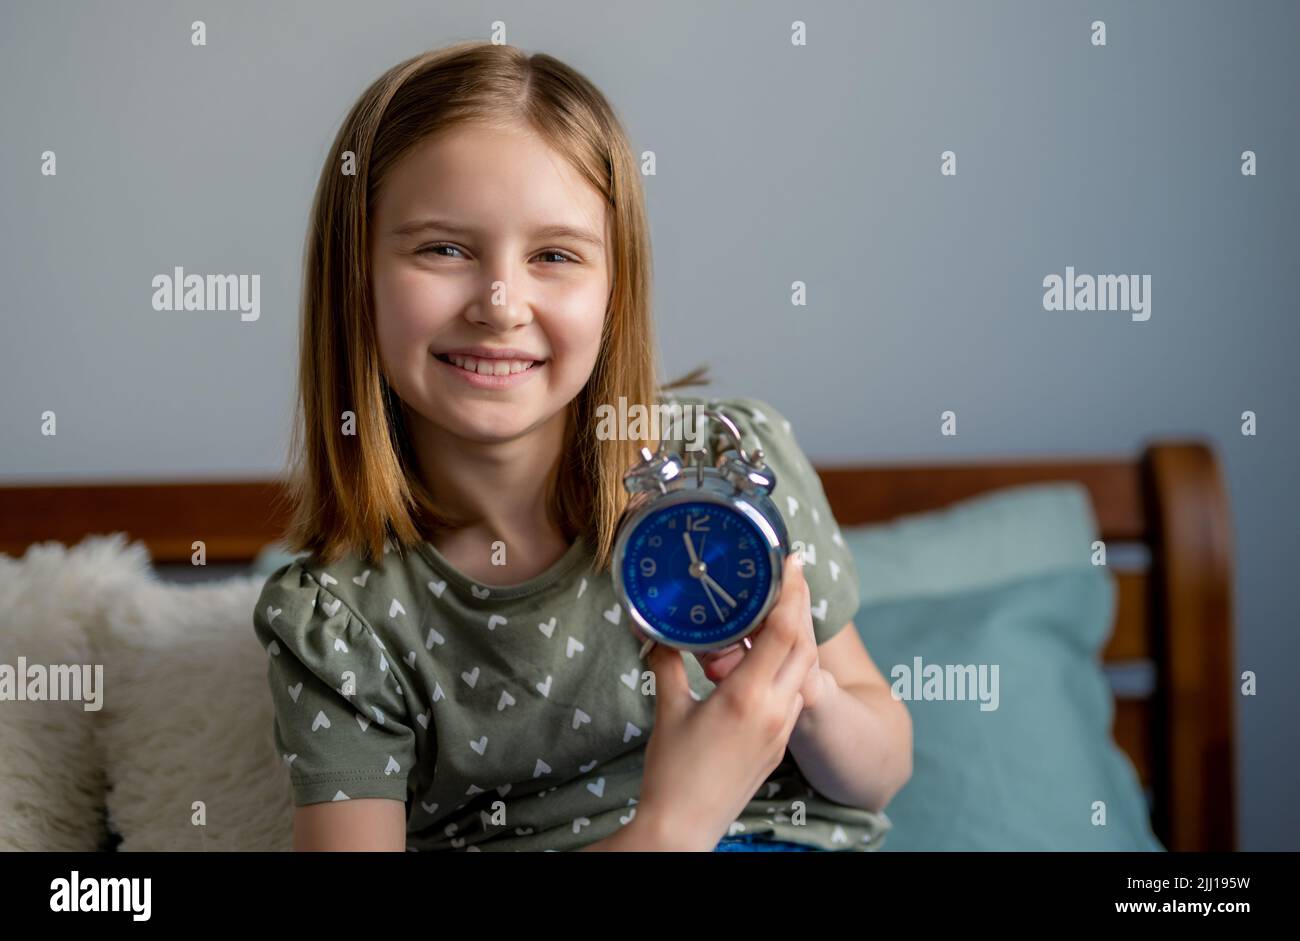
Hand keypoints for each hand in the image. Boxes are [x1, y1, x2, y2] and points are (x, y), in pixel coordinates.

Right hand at [634, 551, 816, 850]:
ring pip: (804, 670)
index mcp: (748, 697)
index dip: (790, 592)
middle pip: (805, 645)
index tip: (791, 561)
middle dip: (800, 606)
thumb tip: (656, 631)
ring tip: (779, 609)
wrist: (685, 828)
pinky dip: (790, 666)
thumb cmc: (671, 772)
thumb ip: (667, 664)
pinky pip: (794, 693)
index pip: (783, 631)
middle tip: (788, 575)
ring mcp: (781, 730)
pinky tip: (770, 657)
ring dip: (798, 637)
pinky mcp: (779, 745)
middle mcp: (775, 711)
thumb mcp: (667, 710)